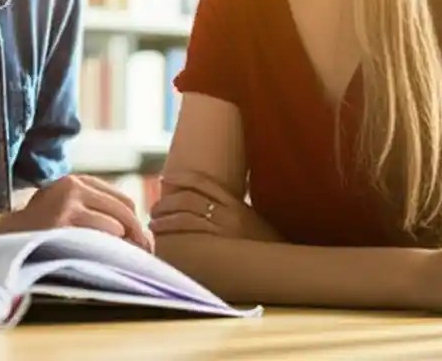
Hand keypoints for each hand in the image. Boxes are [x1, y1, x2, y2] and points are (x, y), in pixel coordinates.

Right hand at [2, 175, 152, 251]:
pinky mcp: (62, 223)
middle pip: (124, 210)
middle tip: (145, 252)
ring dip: (122, 243)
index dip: (136, 221)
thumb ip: (94, 207)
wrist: (4, 236)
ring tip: (121, 257)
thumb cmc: (40, 227)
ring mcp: (67, 203)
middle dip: (139, 233)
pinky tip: (103, 256)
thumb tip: (138, 229)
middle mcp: (73, 187)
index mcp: (76, 181)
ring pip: (116, 223)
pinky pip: (101, 236)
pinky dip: (108, 248)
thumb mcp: (66, 205)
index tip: (142, 240)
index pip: (122, 199)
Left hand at [149, 171, 280, 241]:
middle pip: (190, 196)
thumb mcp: (253, 224)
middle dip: (167, 200)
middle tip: (154, 207)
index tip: (166, 177)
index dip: (182, 177)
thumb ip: (234, 213)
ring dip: (165, 214)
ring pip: (186, 211)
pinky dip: (172, 226)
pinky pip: (191, 228)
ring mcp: (225, 227)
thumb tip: (212, 209)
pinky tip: (161, 231)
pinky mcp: (221, 242)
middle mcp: (230, 211)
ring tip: (154, 221)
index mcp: (237, 204)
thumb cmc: (268, 248)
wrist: (286, 264)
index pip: (205, 182)